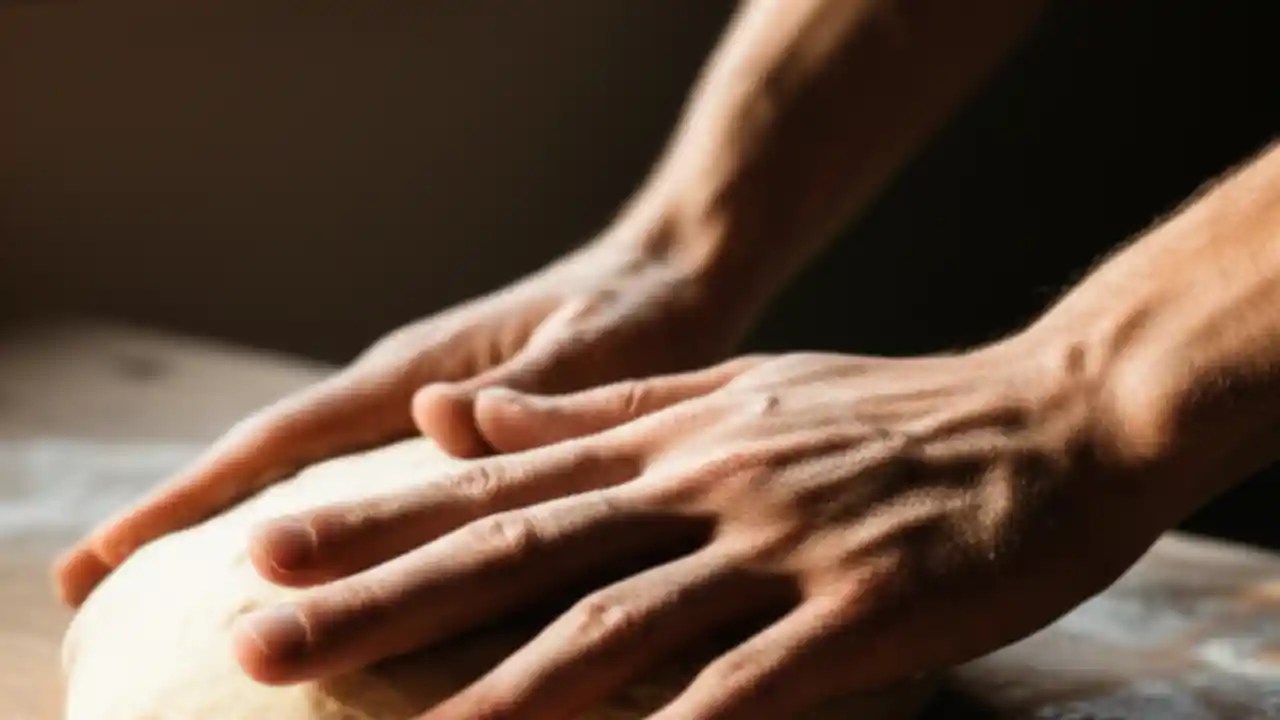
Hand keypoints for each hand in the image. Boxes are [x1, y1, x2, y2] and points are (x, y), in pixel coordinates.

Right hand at [55, 230, 751, 606]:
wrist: (670, 274)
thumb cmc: (641, 312)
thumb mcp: (597, 353)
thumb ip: (528, 389)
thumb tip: (437, 421)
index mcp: (417, 374)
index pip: (281, 442)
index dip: (189, 499)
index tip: (107, 556)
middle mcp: (403, 391)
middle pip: (268, 461)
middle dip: (177, 517)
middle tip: (87, 588)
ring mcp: (423, 408)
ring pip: (307, 470)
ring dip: (233, 522)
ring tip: (165, 589)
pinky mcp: (454, 425)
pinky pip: (363, 476)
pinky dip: (313, 516)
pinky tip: (311, 566)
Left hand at [231, 343, 1170, 718]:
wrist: (1055, 413)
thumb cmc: (890, 414)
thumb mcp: (734, 391)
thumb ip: (596, 409)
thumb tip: (458, 412)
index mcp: (673, 436)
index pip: (500, 482)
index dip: (378, 521)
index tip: (268, 552)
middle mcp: (706, 483)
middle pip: (522, 552)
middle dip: (384, 604)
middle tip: (260, 644)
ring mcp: (784, 546)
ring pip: (618, 626)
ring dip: (501, 692)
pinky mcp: (866, 609)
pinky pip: (759, 684)